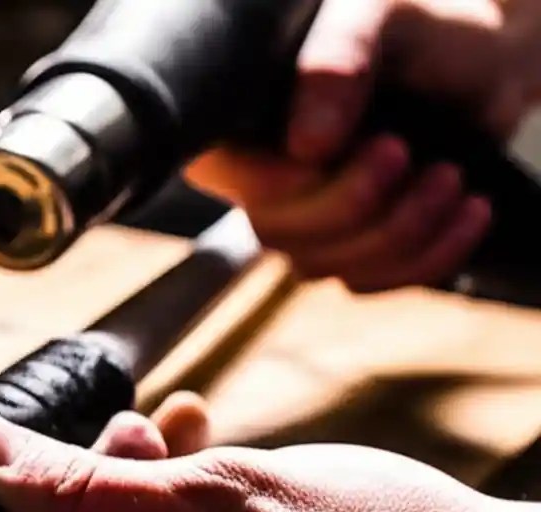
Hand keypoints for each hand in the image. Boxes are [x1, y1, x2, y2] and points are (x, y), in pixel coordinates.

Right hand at [185, 0, 540, 291]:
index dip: (287, 182)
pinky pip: (370, 282)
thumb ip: (338, 62)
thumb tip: (306, 146)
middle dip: (356, 204)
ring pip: (325, 266)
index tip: (369, 146)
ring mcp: (302, 221)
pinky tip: (470, 211)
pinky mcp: (350, 249)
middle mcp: (257, 178)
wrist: (481, 61)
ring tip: (452, 176)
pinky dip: (429, 256)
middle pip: (279, 232)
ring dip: (401, 230)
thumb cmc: (420, 29)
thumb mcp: (377, 19)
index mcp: (237, 124)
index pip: (233, 178)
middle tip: (408, 153)